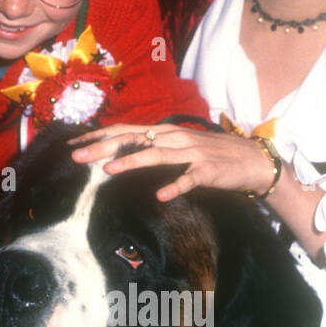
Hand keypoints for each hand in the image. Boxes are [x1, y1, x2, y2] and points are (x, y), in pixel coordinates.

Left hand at [69, 122, 275, 201]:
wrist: (251, 161)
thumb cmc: (212, 155)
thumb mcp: (180, 146)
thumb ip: (155, 146)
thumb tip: (125, 149)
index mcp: (166, 132)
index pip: (125, 130)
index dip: (99, 136)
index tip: (74, 144)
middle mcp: (175, 138)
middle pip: (134, 140)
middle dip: (103, 148)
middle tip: (76, 156)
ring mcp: (192, 154)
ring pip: (157, 156)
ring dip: (132, 162)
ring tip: (108, 170)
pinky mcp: (208, 171)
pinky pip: (189, 179)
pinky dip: (175, 186)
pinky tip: (161, 196)